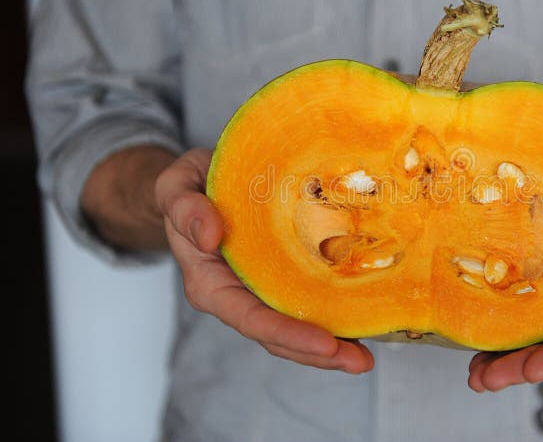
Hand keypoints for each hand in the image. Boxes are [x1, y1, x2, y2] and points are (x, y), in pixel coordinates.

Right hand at [155, 148, 373, 373]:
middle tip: (360, 361)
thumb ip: (184, 208)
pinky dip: (336, 314)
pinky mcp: (283, 277)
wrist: (202, 179)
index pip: (249, 318)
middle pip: (278, 336)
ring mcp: (262, 290)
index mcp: (210, 283)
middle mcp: (238, 295)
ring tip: (366, 357)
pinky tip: (365, 320)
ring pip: (296, 327)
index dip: (287, 334)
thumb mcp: (176, 186)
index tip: (324, 343)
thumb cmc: (190, 185)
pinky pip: (309, 301)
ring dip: (332, 346)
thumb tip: (209, 236)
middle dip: (319, 353)